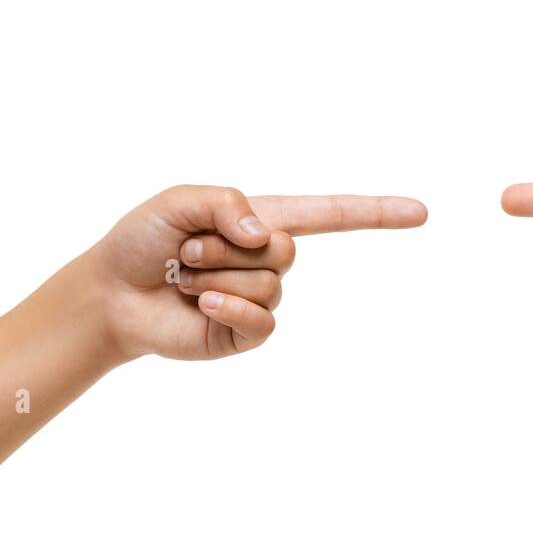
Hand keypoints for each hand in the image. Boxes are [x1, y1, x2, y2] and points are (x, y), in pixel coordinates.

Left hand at [87, 185, 427, 360]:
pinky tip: (200, 305)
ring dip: (214, 274)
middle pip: (287, 249)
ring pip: (268, 282)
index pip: (332, 215)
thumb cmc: (143, 240)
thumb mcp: (180, 200)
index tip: (422, 213)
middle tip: (187, 251)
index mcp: (263, 220)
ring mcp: (261, 298)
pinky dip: (228, 307)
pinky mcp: (246, 332)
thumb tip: (270, 240)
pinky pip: (261, 318)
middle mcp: (269, 260)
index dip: (378, 214)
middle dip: (226, 245)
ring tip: (184, 276)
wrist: (110, 292)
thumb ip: (229, 204)